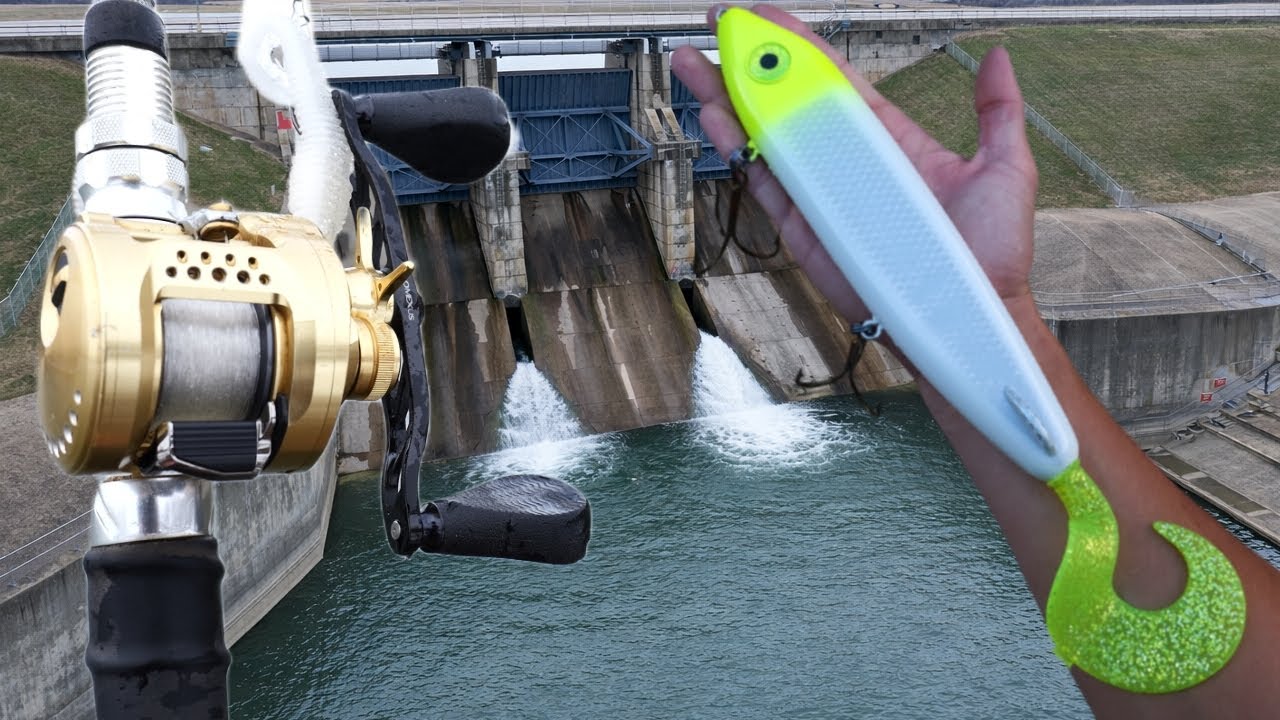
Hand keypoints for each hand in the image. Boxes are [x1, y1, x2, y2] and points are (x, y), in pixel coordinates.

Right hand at [671, 4, 1038, 323]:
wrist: (967, 316)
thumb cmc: (989, 254)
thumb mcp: (1005, 168)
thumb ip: (997, 111)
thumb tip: (998, 60)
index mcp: (890, 140)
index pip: (837, 80)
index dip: (801, 47)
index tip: (769, 20)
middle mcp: (850, 164)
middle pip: (789, 102)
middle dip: (750, 66)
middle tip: (718, 30)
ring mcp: (824, 196)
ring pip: (767, 140)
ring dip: (729, 103)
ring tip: (697, 68)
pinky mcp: (807, 231)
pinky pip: (768, 187)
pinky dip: (740, 154)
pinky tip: (719, 122)